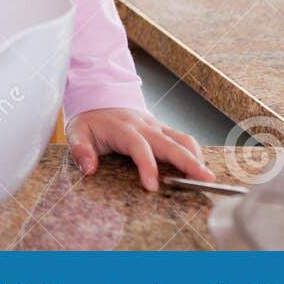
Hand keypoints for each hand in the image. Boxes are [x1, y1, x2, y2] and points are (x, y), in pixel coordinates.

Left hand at [66, 107, 213, 190]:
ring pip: (182, 138)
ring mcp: (156, 126)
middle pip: (169, 143)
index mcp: (122, 128)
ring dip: (196, 157)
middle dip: (188, 162)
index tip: (152, 187)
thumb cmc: (91, 120)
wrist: (100, 97)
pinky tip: (200, 169)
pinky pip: (183, 139)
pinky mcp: (164, 129)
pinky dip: (195, 153)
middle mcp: (143, 126)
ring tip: (207, 178)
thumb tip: (88, 168)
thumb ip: (80, 149)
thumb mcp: (76, 131)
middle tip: (204, 180)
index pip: (138, 146)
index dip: (147, 166)